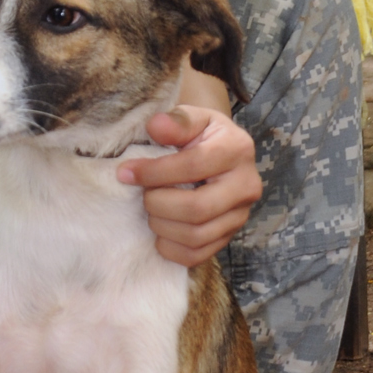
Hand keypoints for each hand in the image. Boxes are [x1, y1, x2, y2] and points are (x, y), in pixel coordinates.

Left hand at [116, 106, 261, 268]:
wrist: (219, 153)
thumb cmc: (201, 134)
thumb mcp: (192, 117)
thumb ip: (176, 121)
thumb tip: (155, 126)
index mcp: (237, 149)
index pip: (193, 166)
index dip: (154, 172)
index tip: (126, 173)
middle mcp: (246, 186)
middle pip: (197, 208)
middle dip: (158, 203)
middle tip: (144, 194)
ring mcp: (240, 216)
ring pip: (195, 235)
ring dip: (161, 225)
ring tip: (152, 209)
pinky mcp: (229, 237)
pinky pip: (196, 255)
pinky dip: (170, 247)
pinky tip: (160, 229)